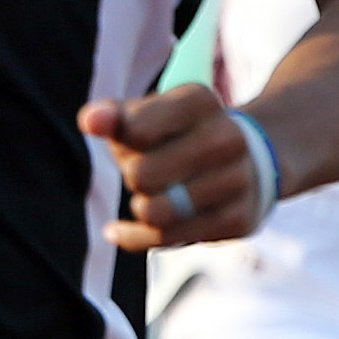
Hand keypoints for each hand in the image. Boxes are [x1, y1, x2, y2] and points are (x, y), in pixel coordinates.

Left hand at [80, 81, 262, 250]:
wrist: (248, 161)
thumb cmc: (177, 136)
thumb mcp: (146, 116)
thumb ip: (112, 116)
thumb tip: (90, 121)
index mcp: (200, 101)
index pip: (135, 131)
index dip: (122, 140)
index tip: (132, 137)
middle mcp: (227, 137)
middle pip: (140, 174)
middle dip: (132, 175)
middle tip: (147, 170)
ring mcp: (237, 180)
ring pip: (154, 212)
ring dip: (141, 206)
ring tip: (153, 194)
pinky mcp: (238, 219)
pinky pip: (167, 238)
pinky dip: (136, 236)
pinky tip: (121, 229)